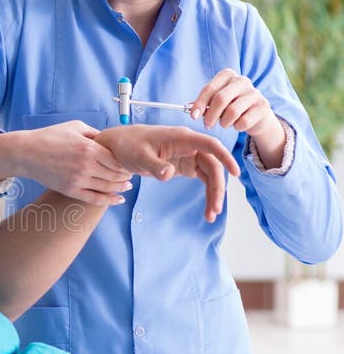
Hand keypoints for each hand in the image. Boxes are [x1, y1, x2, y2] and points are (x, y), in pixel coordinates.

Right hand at [0, 120, 133, 205]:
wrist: (27, 153)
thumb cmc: (50, 137)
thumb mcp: (75, 127)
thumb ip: (95, 133)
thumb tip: (110, 139)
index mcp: (89, 147)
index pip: (117, 159)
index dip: (126, 163)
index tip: (130, 163)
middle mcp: (85, 165)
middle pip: (114, 174)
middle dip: (125, 176)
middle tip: (130, 175)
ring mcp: (78, 180)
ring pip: (107, 187)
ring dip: (120, 188)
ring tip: (126, 186)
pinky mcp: (70, 190)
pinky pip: (95, 199)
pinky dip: (109, 200)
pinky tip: (118, 199)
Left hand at [97, 125, 240, 222]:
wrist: (119, 146)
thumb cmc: (128, 145)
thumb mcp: (139, 155)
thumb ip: (155, 165)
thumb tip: (169, 173)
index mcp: (181, 137)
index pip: (210, 145)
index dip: (225, 157)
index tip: (235, 172)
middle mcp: (189, 145)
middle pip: (212, 165)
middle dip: (217, 187)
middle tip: (215, 209)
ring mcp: (188, 156)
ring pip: (210, 175)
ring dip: (213, 194)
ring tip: (211, 215)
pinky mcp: (184, 166)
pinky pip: (202, 179)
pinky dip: (206, 193)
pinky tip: (207, 209)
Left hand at [189, 69, 285, 166]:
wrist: (256, 116)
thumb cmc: (231, 107)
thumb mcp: (216, 103)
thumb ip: (204, 104)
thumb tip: (191, 109)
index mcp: (228, 75)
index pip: (209, 88)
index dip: (200, 103)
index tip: (193, 116)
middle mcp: (242, 80)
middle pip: (220, 99)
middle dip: (210, 115)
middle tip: (207, 125)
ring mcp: (255, 92)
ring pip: (232, 112)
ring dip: (224, 123)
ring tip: (224, 124)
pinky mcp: (263, 106)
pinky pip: (243, 121)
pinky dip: (237, 127)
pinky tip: (238, 125)